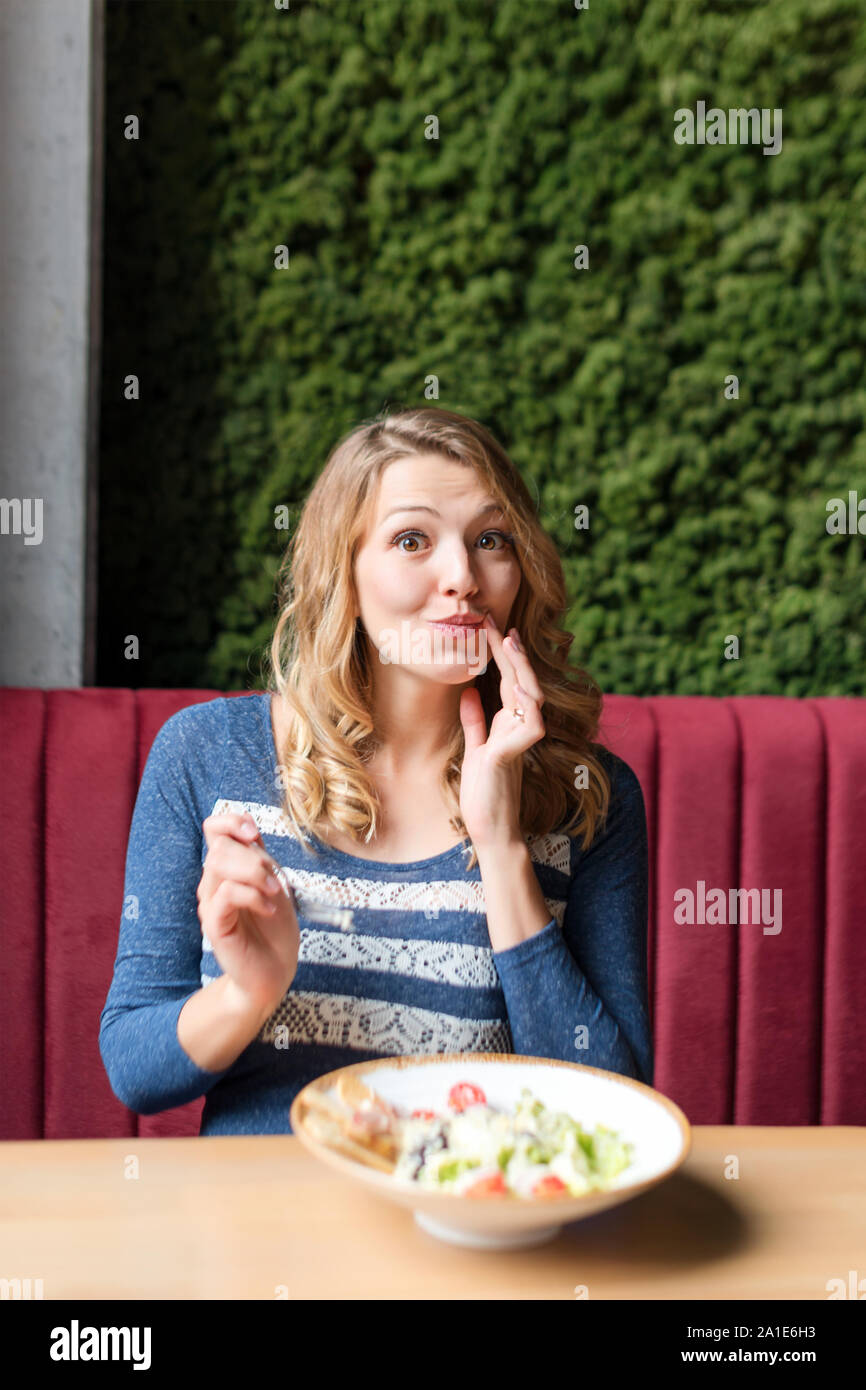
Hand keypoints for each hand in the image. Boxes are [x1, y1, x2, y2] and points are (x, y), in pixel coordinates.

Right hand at [197, 812, 299, 1014]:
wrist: (274, 971)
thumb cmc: (275, 928)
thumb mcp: (273, 883)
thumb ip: (259, 857)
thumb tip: (249, 826)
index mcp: (228, 868)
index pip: (214, 828)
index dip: (232, 821)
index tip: (255, 835)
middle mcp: (213, 882)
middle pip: (221, 845)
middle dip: (254, 856)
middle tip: (275, 881)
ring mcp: (210, 903)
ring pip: (219, 864)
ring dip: (255, 872)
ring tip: (274, 892)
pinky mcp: (214, 924)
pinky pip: (226, 894)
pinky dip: (252, 896)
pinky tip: (268, 908)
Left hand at [457, 614, 545, 848]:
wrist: (490, 829)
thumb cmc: (484, 794)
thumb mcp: (475, 748)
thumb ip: (476, 721)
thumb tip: (469, 691)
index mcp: (510, 724)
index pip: (510, 680)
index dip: (503, 654)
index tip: (493, 627)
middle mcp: (521, 728)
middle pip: (521, 680)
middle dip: (511, 651)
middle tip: (497, 621)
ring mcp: (521, 740)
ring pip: (530, 695)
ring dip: (520, 669)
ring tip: (507, 643)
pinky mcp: (513, 754)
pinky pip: (528, 724)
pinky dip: (524, 704)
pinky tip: (513, 685)